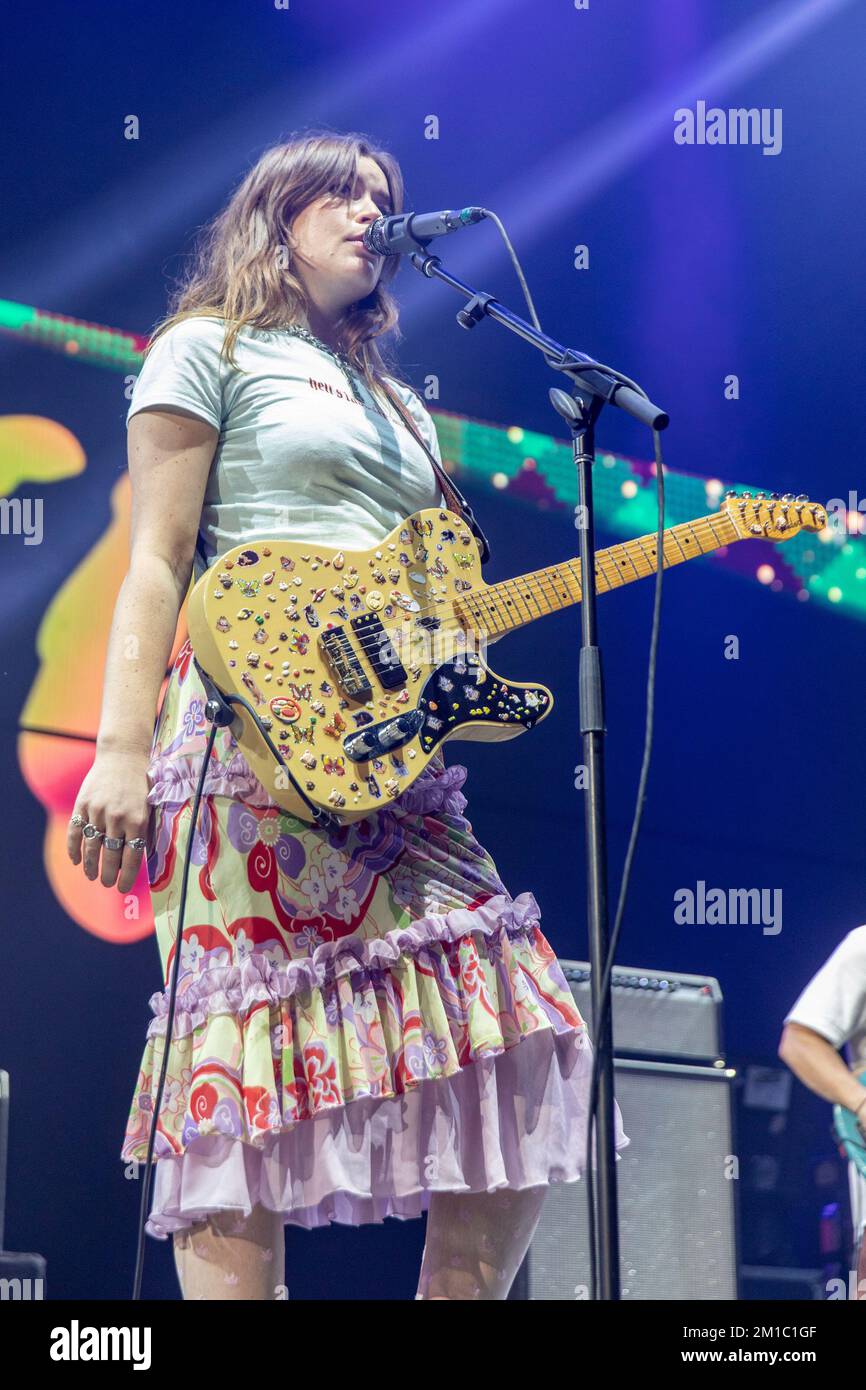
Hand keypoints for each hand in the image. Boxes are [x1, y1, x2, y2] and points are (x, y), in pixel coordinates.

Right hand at [67, 749, 152, 892]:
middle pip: (110, 855)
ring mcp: (98, 811)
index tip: (122, 888)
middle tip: (107, 883)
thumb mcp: (150, 807)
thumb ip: (144, 831)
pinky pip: (75, 832)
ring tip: (91, 875)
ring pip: (91, 847)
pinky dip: (74, 848)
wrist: (123, 756)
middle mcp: (117, 818)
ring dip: (90, 865)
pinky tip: (75, 860)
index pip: (131, 857)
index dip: (126, 877)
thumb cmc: (141, 784)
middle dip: (108, 874)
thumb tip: (137, 861)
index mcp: (138, 820)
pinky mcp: (83, 804)